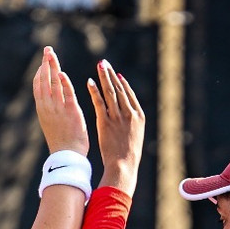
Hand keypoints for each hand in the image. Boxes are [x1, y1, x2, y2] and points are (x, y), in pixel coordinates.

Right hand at [32, 46, 89, 155]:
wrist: (66, 157)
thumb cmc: (62, 143)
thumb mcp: (52, 124)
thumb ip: (52, 110)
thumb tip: (52, 101)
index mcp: (43, 110)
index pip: (39, 86)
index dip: (40, 72)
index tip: (44, 60)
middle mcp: (48, 107)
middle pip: (44, 80)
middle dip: (45, 64)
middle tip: (47, 49)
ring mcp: (58, 109)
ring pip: (53, 84)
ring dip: (52, 67)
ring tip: (52, 54)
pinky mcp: (71, 112)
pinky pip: (66, 94)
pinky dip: (63, 83)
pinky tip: (61, 72)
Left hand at [87, 59, 146, 195]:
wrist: (124, 165)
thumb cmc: (128, 155)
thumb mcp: (134, 137)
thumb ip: (131, 124)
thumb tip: (126, 116)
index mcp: (139, 116)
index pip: (129, 94)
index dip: (122, 83)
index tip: (116, 73)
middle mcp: (130, 113)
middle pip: (119, 89)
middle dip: (111, 75)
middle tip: (104, 63)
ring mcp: (118, 117)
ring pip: (110, 92)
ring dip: (104, 77)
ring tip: (99, 66)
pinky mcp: (106, 122)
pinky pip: (99, 102)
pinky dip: (94, 91)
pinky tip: (90, 81)